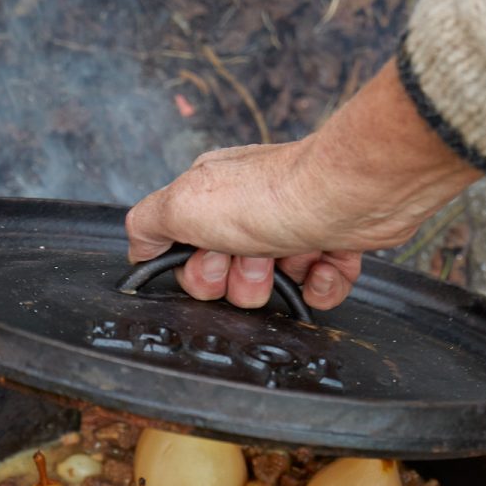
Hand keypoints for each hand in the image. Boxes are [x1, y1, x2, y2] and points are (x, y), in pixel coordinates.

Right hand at [126, 58, 480, 309]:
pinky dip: (320, 285)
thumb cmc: (273, 194)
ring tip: (290, 256)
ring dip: (280, 281)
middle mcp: (250, 210)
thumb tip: (137, 245)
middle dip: (239, 280)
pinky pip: (316, 292)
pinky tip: (322, 264)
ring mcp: (291, 230)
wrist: (349, 194)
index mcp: (211, 197)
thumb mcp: (182, 204)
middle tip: (252, 256)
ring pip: (272, 289)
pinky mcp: (331, 248)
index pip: (186, 255)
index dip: (197, 271)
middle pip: (228, 280)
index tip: (210, 257)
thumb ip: (147, 225)